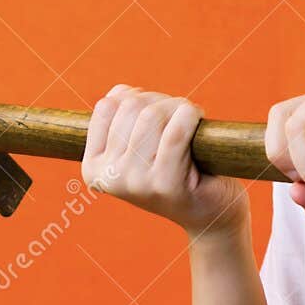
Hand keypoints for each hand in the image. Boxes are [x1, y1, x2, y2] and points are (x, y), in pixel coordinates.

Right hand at [82, 84, 249, 236]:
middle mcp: (109, 177)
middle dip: (162, 100)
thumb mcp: (140, 147)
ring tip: (190, 119)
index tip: (158, 111)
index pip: (106, 106)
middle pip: (132, 107)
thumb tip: (122, 92)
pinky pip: (174, 133)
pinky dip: (189, 115)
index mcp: (93, 167)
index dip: (137, 95)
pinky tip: (199, 119)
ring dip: (178, 106)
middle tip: (181, 115)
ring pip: (152, 115)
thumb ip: (123, 119)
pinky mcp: (167, 183)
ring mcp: (136, 182)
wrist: (211, 212)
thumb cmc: (178, 171)